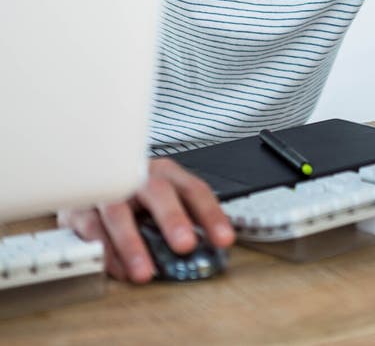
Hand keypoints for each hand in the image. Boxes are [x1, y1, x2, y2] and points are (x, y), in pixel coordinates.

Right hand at [58, 157, 235, 282]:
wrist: (88, 174)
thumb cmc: (132, 193)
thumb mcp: (161, 199)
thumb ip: (182, 220)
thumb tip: (208, 249)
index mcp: (165, 173)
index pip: (193, 190)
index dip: (210, 214)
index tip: (223, 239)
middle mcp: (138, 177)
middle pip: (158, 192)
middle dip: (172, 218)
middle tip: (185, 245)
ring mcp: (108, 189)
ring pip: (119, 211)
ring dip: (132, 244)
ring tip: (145, 272)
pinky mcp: (81, 207)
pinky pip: (90, 229)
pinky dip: (104, 251)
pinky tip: (116, 269)